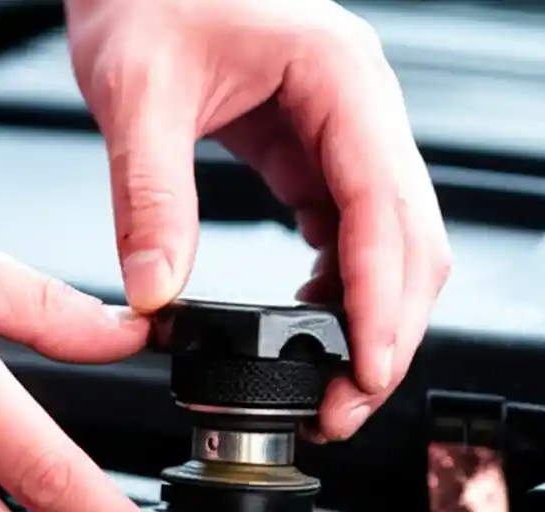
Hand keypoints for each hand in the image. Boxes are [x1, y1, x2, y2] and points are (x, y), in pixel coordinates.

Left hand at [65, 0, 451, 439]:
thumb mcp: (137, 93)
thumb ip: (149, 196)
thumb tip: (156, 290)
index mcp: (337, 76)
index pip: (384, 207)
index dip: (381, 301)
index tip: (366, 368)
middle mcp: (356, 104)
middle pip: (407, 237)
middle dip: (385, 328)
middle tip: (343, 403)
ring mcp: (340, 127)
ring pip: (385, 240)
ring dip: (366, 315)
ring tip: (327, 381)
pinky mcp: (310, 147)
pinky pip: (345, 228)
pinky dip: (337, 284)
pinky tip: (306, 321)